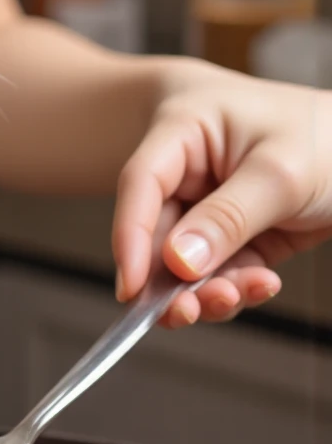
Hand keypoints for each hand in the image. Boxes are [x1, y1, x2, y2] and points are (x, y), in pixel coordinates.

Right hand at [112, 59, 331, 327]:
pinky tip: (258, 286)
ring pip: (187, 261)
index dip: (130, 235)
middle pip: (158, 232)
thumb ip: (227, 218)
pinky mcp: (237, 236)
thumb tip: (178, 263)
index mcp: (184, 132)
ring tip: (231, 299)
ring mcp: (212, 207)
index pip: (141, 184)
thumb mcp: (279, 173)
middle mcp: (189, 171)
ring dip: (203, 290)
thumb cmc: (324, 134)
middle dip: (171, 278)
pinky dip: (235, 288)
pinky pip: (220, 271)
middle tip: (184, 311)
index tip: (131, 285)